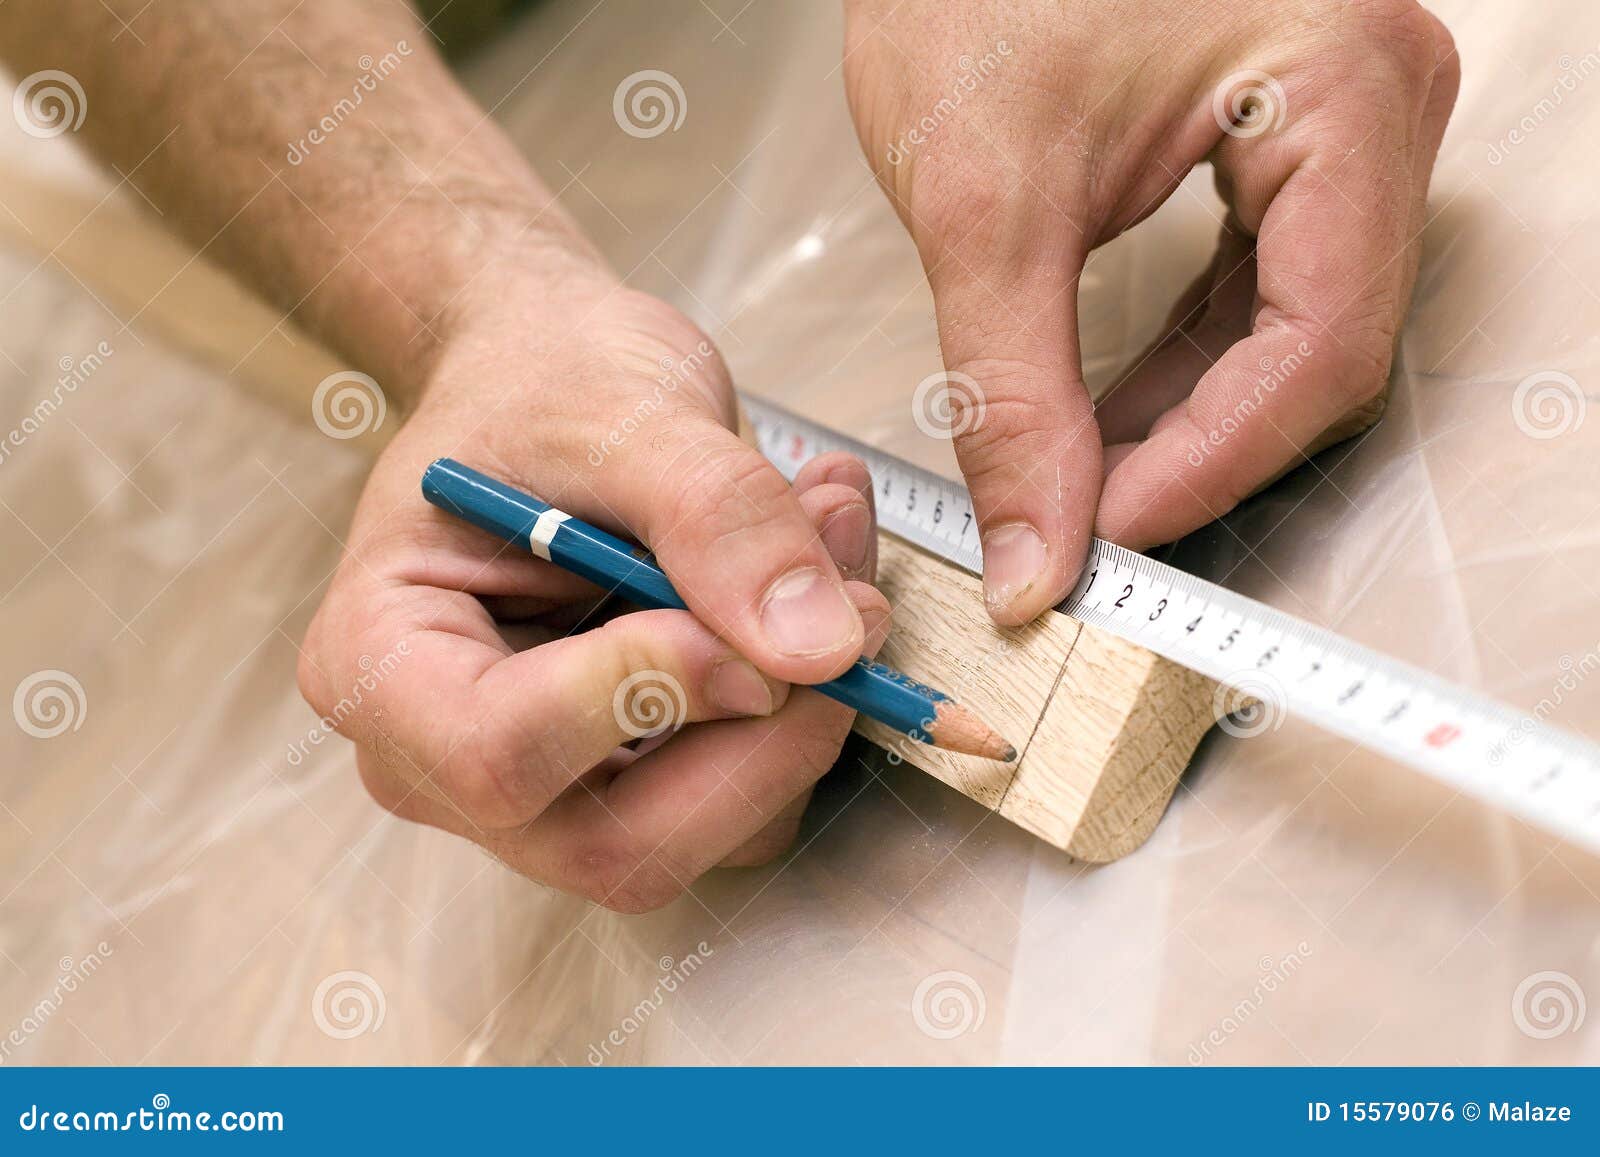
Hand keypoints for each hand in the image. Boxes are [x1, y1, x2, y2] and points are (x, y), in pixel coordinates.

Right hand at [297, 257, 888, 911]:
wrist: (554, 377)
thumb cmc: (545, 380)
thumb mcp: (625, 413)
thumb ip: (717, 518)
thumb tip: (820, 649)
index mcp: (383, 665)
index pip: (498, 752)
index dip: (644, 697)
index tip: (754, 620)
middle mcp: (450, 762)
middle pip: (617, 845)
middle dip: (763, 735)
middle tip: (856, 602)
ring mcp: (551, 788)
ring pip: (707, 839)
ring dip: (809, 712)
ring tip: (836, 544)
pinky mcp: (642, 781)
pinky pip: (751, 797)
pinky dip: (813, 705)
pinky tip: (824, 588)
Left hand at [844, 0, 1457, 621]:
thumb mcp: (984, 200)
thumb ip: (1012, 393)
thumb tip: (1037, 552)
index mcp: (1343, 83)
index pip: (1321, 340)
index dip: (1214, 461)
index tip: (1108, 536)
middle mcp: (1374, 100)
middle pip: (1322, 346)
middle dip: (1200, 452)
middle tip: (1091, 529)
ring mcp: (1336, 122)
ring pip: (1294, 332)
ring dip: (1190, 422)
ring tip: (1084, 484)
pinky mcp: (1282, 142)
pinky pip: (1259, 290)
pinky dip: (1187, 367)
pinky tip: (1109, 419)